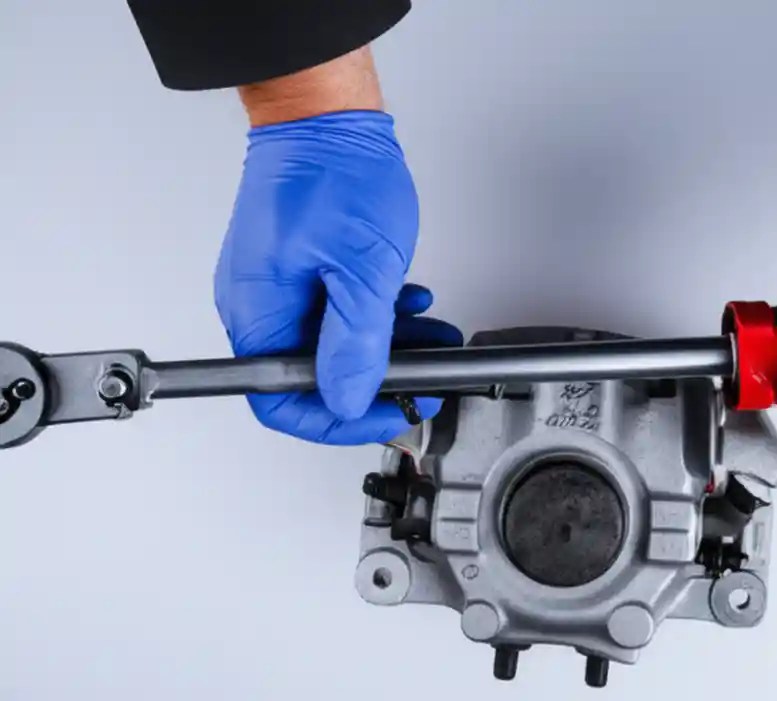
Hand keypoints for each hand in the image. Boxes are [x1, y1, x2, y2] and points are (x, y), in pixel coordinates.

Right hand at [215, 109, 459, 444]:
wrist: (328, 116)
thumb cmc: (335, 173)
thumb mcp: (361, 269)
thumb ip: (357, 342)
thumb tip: (349, 398)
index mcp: (258, 312)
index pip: (281, 402)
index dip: (337, 420)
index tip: (387, 413)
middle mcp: (258, 304)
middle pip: (309, 378)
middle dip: (373, 383)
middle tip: (421, 380)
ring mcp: (278, 284)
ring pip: (331, 345)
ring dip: (385, 349)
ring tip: (432, 338)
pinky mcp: (300, 268)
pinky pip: (335, 312)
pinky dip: (376, 317)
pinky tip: (408, 303)